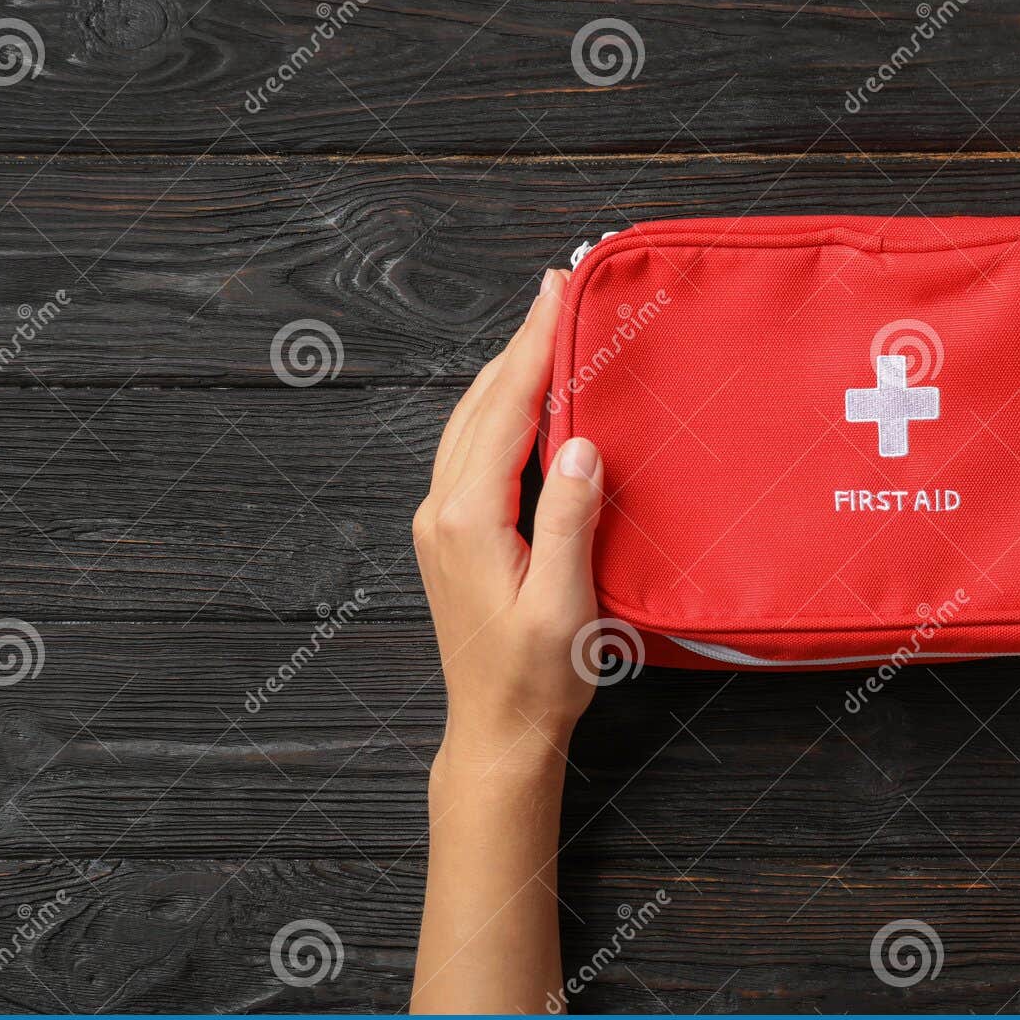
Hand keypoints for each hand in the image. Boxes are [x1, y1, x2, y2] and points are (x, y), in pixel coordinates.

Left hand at [412, 267, 603, 772]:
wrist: (496, 731)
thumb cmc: (536, 679)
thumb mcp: (564, 606)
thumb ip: (569, 520)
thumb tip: (578, 443)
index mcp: (468, 520)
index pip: (504, 410)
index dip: (532, 345)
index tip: (555, 290)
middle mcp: (442, 510)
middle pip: (480, 404)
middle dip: (518, 343)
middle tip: (555, 289)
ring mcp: (440, 522)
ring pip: (470, 422)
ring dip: (507, 372)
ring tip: (543, 327)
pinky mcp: (451, 535)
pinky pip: (471, 449)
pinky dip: (500, 409)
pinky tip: (526, 400)